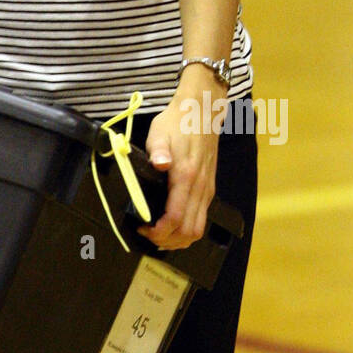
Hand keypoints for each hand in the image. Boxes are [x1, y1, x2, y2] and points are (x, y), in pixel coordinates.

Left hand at [137, 96, 222, 249]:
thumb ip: (158, 150)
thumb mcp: (160, 132)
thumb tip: (160, 164)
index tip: (143, 228)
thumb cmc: (177, 123)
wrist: (201, 112)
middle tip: (148, 235)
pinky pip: (202, 219)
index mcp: (186, 176)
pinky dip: (188, 230)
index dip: (159, 231)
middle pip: (189, 231)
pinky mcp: (209, 188)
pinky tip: (173, 226)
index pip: (176, 217)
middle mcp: (200, 187)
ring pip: (198, 229)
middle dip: (167, 241)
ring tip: (159, 235)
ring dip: (179, 239)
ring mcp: (207, 189)